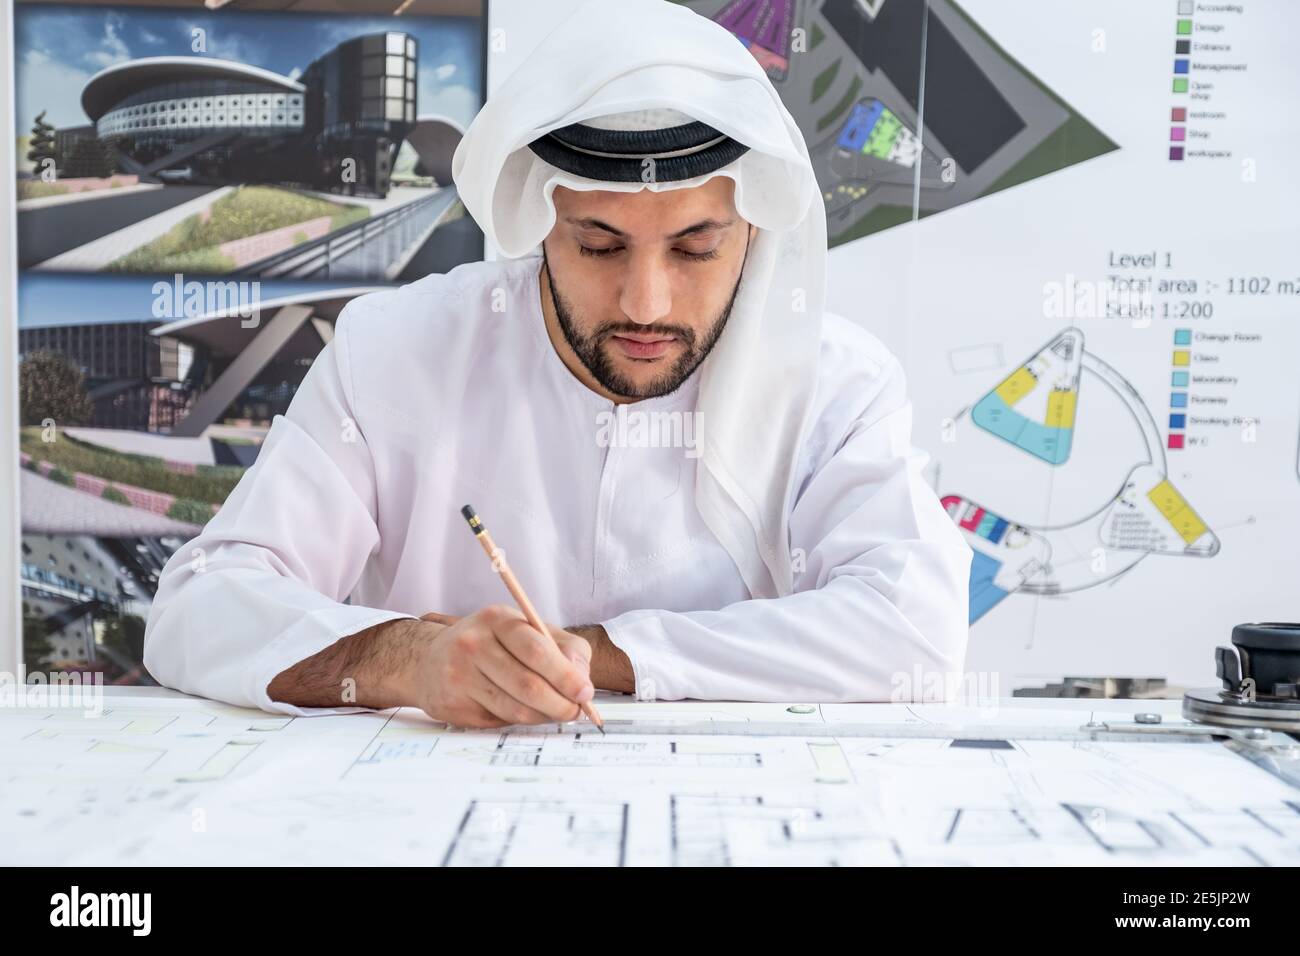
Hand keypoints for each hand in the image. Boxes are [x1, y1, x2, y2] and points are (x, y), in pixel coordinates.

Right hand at [410, 605, 593, 728]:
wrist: (430, 659)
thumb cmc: (492, 643)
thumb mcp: (528, 630)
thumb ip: (565, 648)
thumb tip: (582, 679)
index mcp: (497, 620)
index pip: (536, 650)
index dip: (565, 675)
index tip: (585, 692)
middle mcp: (473, 645)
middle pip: (527, 685)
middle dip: (560, 704)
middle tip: (575, 711)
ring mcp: (459, 676)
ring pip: (515, 710)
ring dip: (543, 716)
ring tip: (553, 712)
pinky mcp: (452, 705)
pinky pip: (498, 722)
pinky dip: (518, 721)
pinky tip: (521, 710)